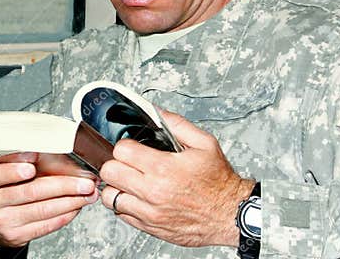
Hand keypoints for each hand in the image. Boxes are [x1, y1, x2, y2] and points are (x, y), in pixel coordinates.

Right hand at [0, 152, 98, 251]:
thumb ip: (10, 160)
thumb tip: (46, 147)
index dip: (13, 169)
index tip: (33, 160)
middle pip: (29, 192)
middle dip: (62, 186)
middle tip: (83, 181)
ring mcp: (3, 220)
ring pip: (41, 210)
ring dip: (69, 201)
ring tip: (86, 194)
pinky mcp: (15, 236)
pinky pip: (44, 226)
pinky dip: (63, 215)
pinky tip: (74, 207)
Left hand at [99, 110, 254, 246]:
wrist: (231, 214)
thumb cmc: (219, 181)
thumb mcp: (204, 143)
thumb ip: (176, 124)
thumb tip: (156, 112)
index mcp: (164, 168)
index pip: (121, 151)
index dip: (125, 145)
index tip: (132, 147)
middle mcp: (153, 191)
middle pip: (109, 172)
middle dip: (116, 163)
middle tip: (128, 163)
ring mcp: (150, 212)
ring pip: (109, 196)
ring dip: (116, 186)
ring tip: (129, 181)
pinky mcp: (150, 227)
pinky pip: (121, 214)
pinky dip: (124, 205)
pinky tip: (136, 197)